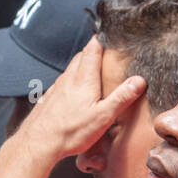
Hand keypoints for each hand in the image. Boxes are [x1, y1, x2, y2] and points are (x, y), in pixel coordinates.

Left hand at [17, 38, 145, 160]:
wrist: (37, 144)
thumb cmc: (70, 132)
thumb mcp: (103, 116)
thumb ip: (121, 97)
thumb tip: (139, 80)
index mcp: (84, 79)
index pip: (92, 49)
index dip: (101, 39)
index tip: (109, 33)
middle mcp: (69, 79)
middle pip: (82, 56)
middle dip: (94, 50)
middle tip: (106, 50)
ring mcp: (57, 88)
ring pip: (71, 69)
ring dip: (83, 65)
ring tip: (94, 69)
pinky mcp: (50, 99)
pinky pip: (63, 82)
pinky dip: (72, 79)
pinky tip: (76, 91)